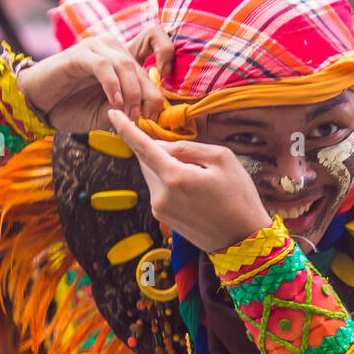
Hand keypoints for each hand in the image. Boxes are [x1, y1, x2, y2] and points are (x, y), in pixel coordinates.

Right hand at [17, 24, 173, 132]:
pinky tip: (114, 104)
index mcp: (123, 57)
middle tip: (144, 119)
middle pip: (142, 64)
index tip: (166, 84)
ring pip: (125, 64)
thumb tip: (155, 117)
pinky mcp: (80, 54)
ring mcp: (96, 48)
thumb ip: (130, 111)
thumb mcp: (109, 113)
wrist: (41, 105)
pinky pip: (103, 66)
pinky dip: (113, 86)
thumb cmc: (73, 108)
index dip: (167, 54)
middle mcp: (113, 47)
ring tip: (129, 115)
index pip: (154, 40)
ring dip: (132, 93)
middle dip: (148, 95)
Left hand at [107, 110, 271, 252]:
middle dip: (158, 150)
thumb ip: (186, 148)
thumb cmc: (238, 196)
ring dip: (166, 167)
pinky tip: (193, 190)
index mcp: (175, 177)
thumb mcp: (221, 159)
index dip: (125, 128)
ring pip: (152, 175)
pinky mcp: (162, 218)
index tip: (111, 113)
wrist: (242, 241)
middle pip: (146, 160)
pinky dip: (169, 181)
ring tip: (198, 178)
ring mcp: (159, 209)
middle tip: (189, 156)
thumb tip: (159, 147)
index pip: (142, 147)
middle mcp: (160, 195)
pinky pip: (158, 189)